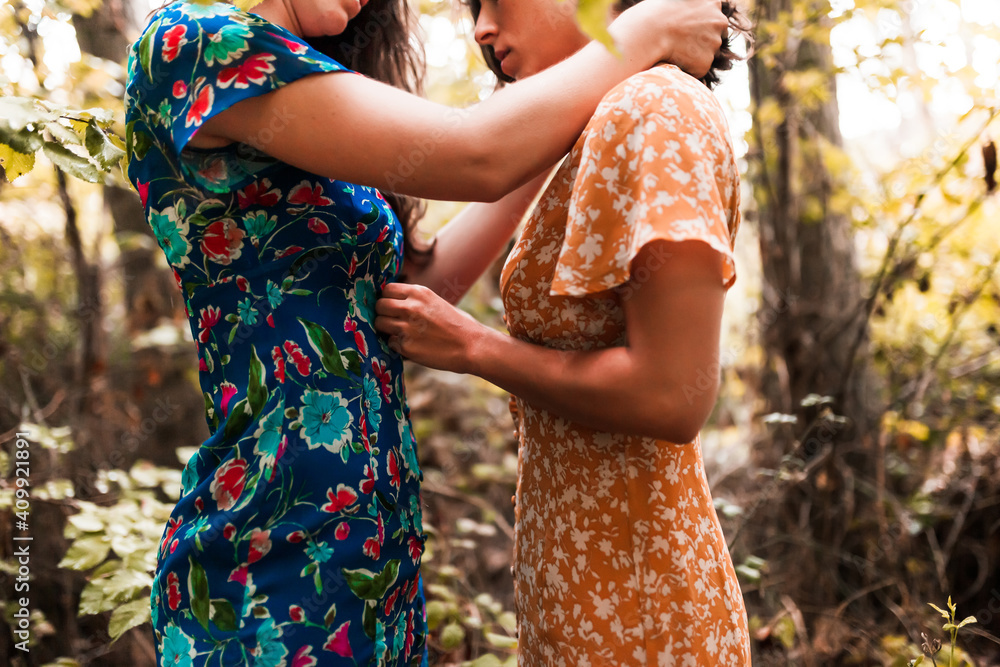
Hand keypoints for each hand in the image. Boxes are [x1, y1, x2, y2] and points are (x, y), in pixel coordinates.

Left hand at [374, 282, 493, 373]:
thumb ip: (415, 301)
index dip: (387, 299)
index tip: (391, 307)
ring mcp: (406, 326)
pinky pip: (389, 343)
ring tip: (400, 334)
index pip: (387, 290)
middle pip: (379, 305)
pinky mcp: (406, 346)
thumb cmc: (459, 325)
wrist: (472, 346)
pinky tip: (410, 346)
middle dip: (383, 314)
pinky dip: (396, 346)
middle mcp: (410, 306)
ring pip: (379, 324)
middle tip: (392, 322)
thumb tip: (395, 303)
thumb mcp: (436, 302)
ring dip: (386, 330)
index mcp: (419, 292)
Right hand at [611, 0, 728, 78]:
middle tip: (683, 44)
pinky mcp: (706, 62)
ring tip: (674, 50)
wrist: (649, 33)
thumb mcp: (676, 0)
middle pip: (716, 37)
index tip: (690, 31)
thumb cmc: (655, 14)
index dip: (703, 26)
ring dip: (695, 55)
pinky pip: (699, 68)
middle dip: (703, 42)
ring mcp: (715, 43)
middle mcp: (720, 22)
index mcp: (713, 2)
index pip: (716, 18)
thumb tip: (685, 15)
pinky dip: (689, 68)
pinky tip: (674, 60)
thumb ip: (688, 6)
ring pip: (708, 53)